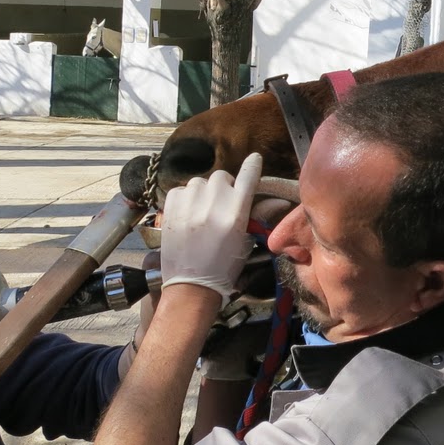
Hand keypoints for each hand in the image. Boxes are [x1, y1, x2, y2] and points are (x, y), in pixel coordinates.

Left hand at [160, 153, 262, 298]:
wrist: (191, 285)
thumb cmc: (223, 267)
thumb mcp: (245, 242)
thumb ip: (253, 216)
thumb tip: (272, 199)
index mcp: (236, 212)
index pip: (248, 177)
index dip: (252, 166)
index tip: (254, 159)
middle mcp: (213, 203)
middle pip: (221, 177)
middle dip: (222, 187)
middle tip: (220, 205)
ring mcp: (190, 204)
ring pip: (199, 182)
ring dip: (202, 192)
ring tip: (201, 212)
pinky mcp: (171, 208)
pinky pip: (179, 190)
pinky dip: (184, 198)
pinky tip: (186, 215)